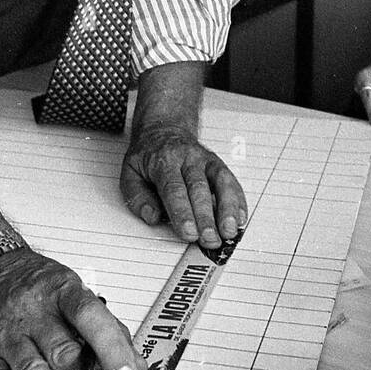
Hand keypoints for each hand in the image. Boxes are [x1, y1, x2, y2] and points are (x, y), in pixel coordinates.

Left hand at [121, 126, 247, 247]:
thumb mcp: (130, 172)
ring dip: (227, 208)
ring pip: (221, 182)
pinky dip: (238, 201)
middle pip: (199, 189)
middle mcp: (188, 159)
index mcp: (163, 161)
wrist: (164, 130)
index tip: (189, 232)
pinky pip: (231, 181)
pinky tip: (240, 218)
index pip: (174, 188)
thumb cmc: (148, 156)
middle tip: (209, 239)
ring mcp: (206, 161)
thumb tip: (151, 217)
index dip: (182, 212)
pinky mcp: (218, 165)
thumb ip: (137, 197)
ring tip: (229, 231)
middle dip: (206, 217)